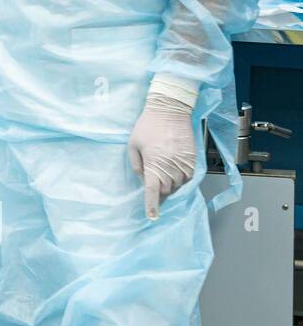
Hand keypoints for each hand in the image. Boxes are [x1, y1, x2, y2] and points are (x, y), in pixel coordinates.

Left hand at [127, 93, 196, 219]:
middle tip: (152, 191)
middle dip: (159, 194)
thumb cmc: (148, 125)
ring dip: (169, 187)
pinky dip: (180, 180)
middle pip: (166, 191)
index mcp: (154, 164)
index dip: (152, 205)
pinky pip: (187, 178)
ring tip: (162, 179)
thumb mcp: (133, 144)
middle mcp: (171, 167)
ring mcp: (184, 164)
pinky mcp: (193, 160)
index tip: (152, 216)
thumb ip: (136, 164)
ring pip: (177, 186)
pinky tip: (173, 173)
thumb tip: (143, 179)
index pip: (153, 191)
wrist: (171, 110)